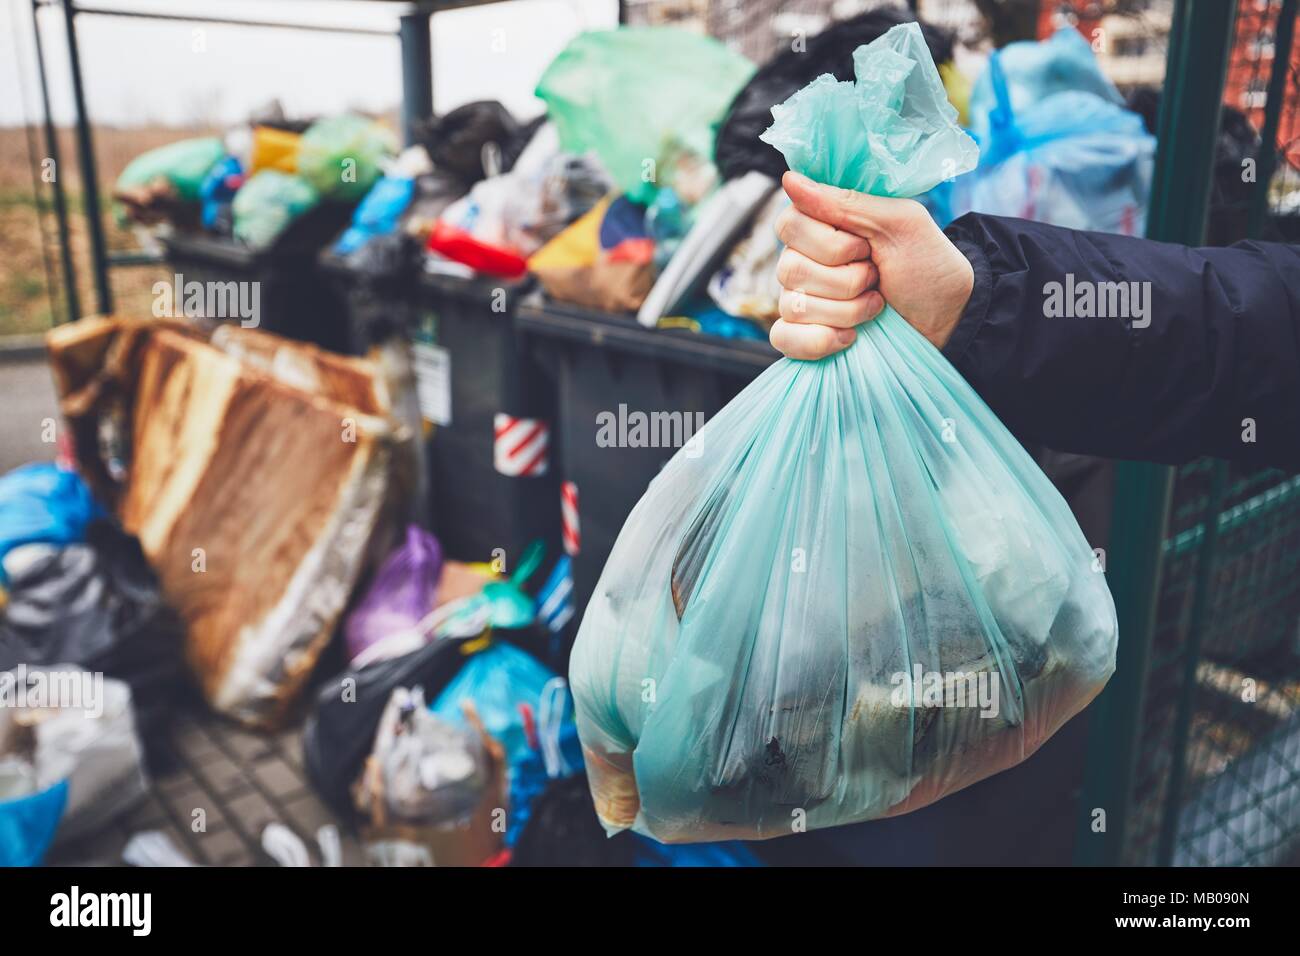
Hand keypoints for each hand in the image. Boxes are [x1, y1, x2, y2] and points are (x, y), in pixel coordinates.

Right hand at [770, 171, 974, 359]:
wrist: (948, 317)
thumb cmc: (927, 263)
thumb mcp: (898, 223)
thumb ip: (844, 201)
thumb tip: (789, 179)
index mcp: (820, 226)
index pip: (789, 225)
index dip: (830, 243)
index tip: (865, 247)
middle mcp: (802, 260)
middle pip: (791, 269)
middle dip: (846, 281)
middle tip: (876, 277)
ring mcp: (800, 300)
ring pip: (793, 306)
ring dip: (846, 311)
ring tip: (875, 305)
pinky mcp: (804, 336)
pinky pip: (784, 338)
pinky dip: (819, 341)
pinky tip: (850, 337)